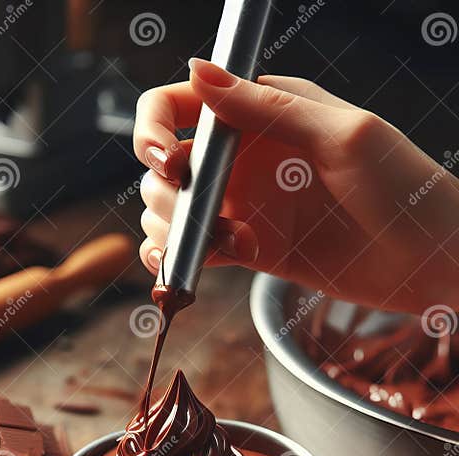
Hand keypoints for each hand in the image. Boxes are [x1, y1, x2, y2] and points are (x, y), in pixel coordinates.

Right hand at [134, 59, 458, 314]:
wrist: (427, 262)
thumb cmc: (403, 187)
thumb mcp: (341, 134)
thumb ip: (266, 106)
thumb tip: (199, 69)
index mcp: (260, 112)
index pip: (178, 105)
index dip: (152, 129)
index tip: (162, 161)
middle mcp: (241, 157)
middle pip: (163, 168)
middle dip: (167, 195)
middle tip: (205, 216)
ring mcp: (240, 204)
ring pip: (168, 213)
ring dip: (177, 232)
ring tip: (233, 242)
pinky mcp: (244, 248)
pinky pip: (191, 251)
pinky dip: (184, 260)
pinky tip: (221, 262)